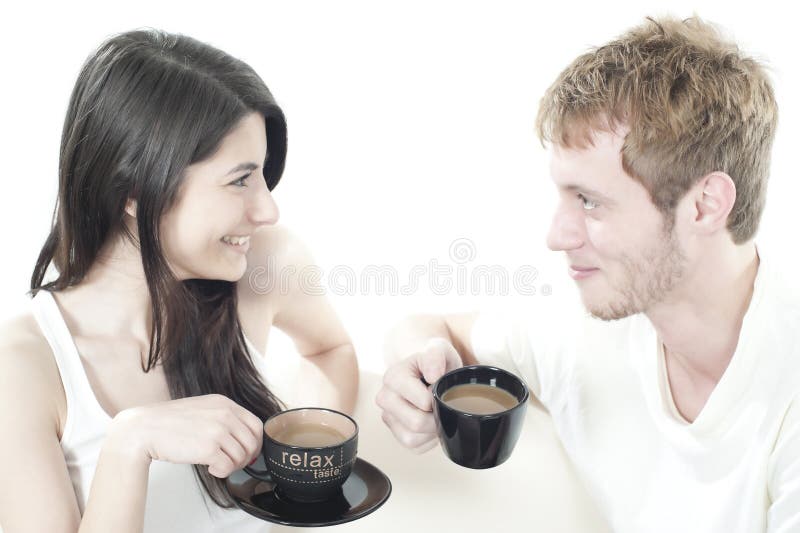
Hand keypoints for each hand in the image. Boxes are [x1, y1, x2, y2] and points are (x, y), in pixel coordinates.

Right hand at [108, 394, 263, 477]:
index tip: (249, 452)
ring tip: (216, 464)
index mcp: (224, 403)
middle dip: (247, 457)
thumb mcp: (202, 409)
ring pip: (242, 456)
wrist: (144, 429)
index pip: (256, 424)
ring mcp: (218, 430)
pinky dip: (222, 472)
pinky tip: (210, 468)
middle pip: (253, 442)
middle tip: (234, 463)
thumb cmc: (169, 423)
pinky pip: (228, 467)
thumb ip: (223, 418)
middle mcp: (224, 414)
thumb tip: (242, 438)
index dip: (256, 442)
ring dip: (232, 465)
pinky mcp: (209, 448)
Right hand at [375, 337, 461, 452]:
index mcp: (393, 377)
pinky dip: (428, 439)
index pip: (424, 402)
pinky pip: (414, 447)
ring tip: (435, 411)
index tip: (439, 386)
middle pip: (416, 423)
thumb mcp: (438, 349)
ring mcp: (388, 417)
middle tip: (440, 403)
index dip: (439, 398)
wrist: (427, 370)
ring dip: (431, 430)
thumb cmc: (433, 361)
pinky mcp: (395, 433)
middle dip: (436, 417)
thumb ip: (435, 355)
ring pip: (413, 439)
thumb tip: (432, 376)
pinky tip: (430, 421)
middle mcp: (384, 398)